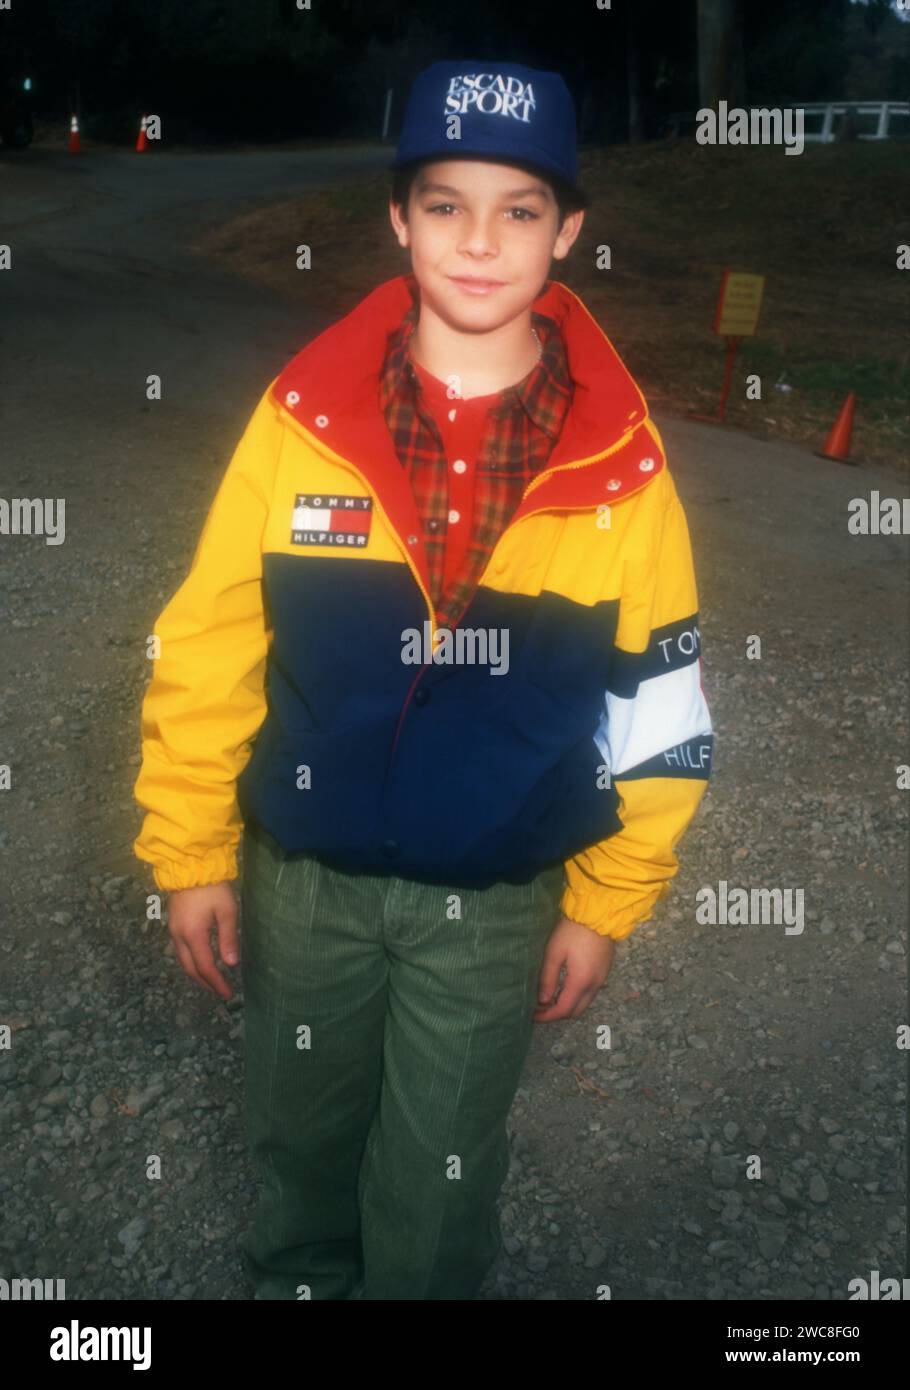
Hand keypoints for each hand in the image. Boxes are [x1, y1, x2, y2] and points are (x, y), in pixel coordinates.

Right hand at [166, 882, 238, 999]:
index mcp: (193, 934)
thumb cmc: (212, 887)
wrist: (190, 865)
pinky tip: (200, 962)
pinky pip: (180, 951)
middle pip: (190, 968)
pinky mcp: (173, 923)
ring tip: (212, 982)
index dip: (217, 982)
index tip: (228, 993)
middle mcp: (179, 936)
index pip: (205, 967)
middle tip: (221, 992)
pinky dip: (191, 962)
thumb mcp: (226, 910)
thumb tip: (231, 964)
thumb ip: (228, 938)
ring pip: (183, 961)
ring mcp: (173, 930)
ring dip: (197, 974)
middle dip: (205, 983)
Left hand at [533, 916, 615, 1021]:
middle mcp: (594, 985)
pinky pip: (589, 993)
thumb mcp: (554, 952)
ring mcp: (601, 979)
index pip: (563, 1010)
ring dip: (568, 1005)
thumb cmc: (573, 931)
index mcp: (581, 982)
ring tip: (550, 997)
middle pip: (576, 1012)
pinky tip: (564, 987)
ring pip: (584, 1004)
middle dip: (557, 1014)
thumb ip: (548, 978)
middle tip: (540, 1007)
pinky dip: (576, 997)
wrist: (598, 914)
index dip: (547, 1016)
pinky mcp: (604, 972)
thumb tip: (542, 1001)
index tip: (533, 1014)